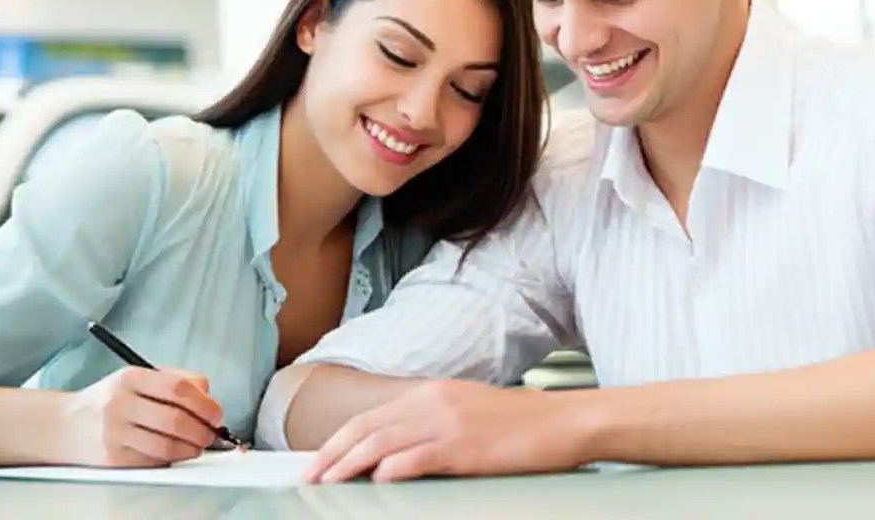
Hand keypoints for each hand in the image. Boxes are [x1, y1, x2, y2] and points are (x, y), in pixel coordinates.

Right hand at [59, 367, 223, 466]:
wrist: (65, 424)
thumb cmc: (109, 400)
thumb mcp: (137, 378)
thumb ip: (175, 379)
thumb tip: (207, 391)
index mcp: (130, 378)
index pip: (177, 388)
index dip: (204, 403)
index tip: (216, 413)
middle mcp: (120, 404)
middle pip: (176, 420)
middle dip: (203, 430)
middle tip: (211, 433)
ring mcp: (115, 433)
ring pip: (167, 446)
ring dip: (192, 448)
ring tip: (197, 444)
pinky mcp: (113, 458)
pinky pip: (154, 461)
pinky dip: (173, 459)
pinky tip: (176, 452)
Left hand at [304, 380, 588, 482]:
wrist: (563, 421)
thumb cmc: (521, 424)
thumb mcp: (467, 412)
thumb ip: (430, 423)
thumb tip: (393, 450)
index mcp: (432, 393)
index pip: (372, 416)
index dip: (340, 439)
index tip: (320, 459)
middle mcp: (434, 402)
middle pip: (368, 427)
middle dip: (333, 453)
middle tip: (311, 475)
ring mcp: (449, 423)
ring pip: (384, 442)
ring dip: (350, 463)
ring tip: (330, 481)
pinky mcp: (465, 447)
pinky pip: (419, 456)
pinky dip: (393, 467)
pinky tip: (378, 479)